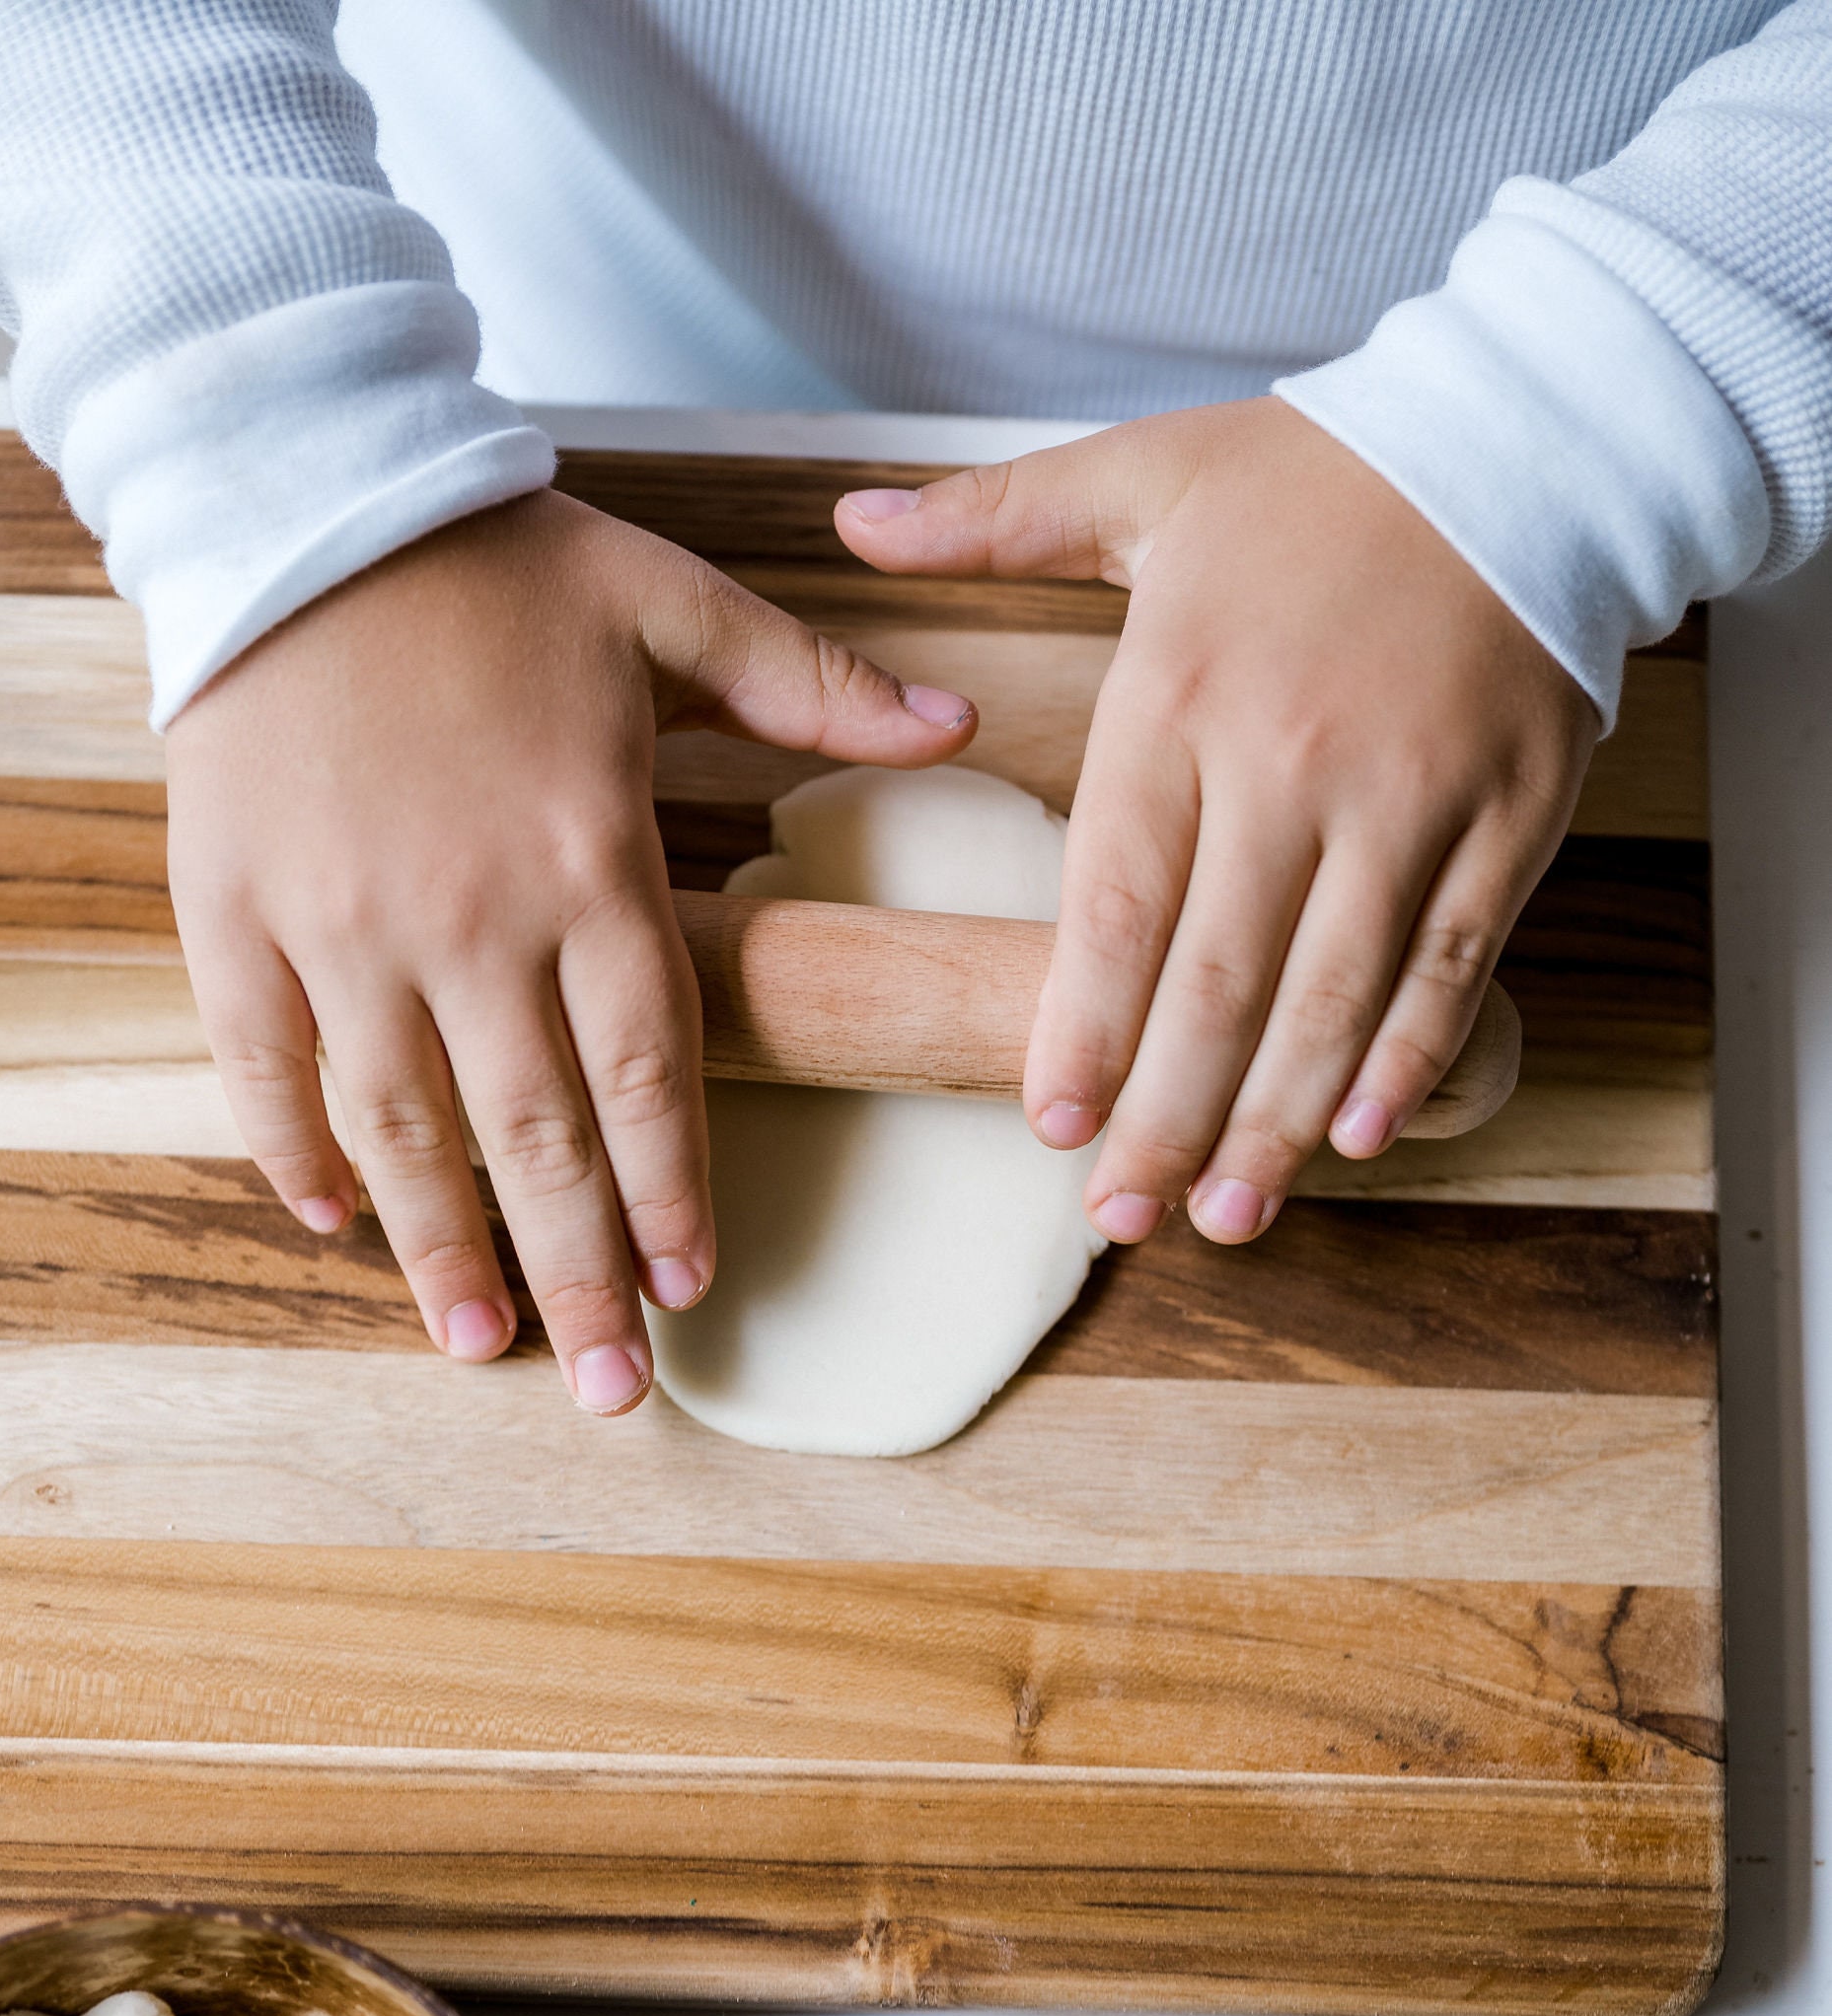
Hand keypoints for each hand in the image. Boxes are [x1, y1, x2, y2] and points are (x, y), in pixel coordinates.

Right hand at [165, 492, 974, 1401]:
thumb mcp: (670, 603)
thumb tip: (960, 732)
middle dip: (581, 1275)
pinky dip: (297, 1147)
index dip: (671, 1194)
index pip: (648, 1074)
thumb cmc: (496, 559)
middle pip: (538, 1138)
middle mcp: (472, 921)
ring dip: (447, 1249)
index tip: (691, 1285)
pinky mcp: (236, 912)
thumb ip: (814, 692)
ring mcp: (345, 927)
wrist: (296, 487)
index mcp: (590, 861)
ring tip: (481, 1345)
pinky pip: (265, 1063)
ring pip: (404, 1130)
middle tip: (614, 1387)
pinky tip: (335, 1221)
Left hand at [836, 400, 1596, 1244]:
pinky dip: (1405, 1056)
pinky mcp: (1509, 814)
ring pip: (1332, 993)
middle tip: (1122, 1216)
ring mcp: (1409, 795)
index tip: (1053, 1126)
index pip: (1120, 900)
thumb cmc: (1319, 472)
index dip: (1085, 1027)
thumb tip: (852, 526)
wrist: (1527, 436)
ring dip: (1276, 1121)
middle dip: (1166, 1115)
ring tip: (1228, 1213)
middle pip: (1218, 978)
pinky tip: (1356, 1135)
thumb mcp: (1147, 471)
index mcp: (1184, 691)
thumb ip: (996, 518)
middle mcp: (1293, 758)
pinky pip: (1450, 959)